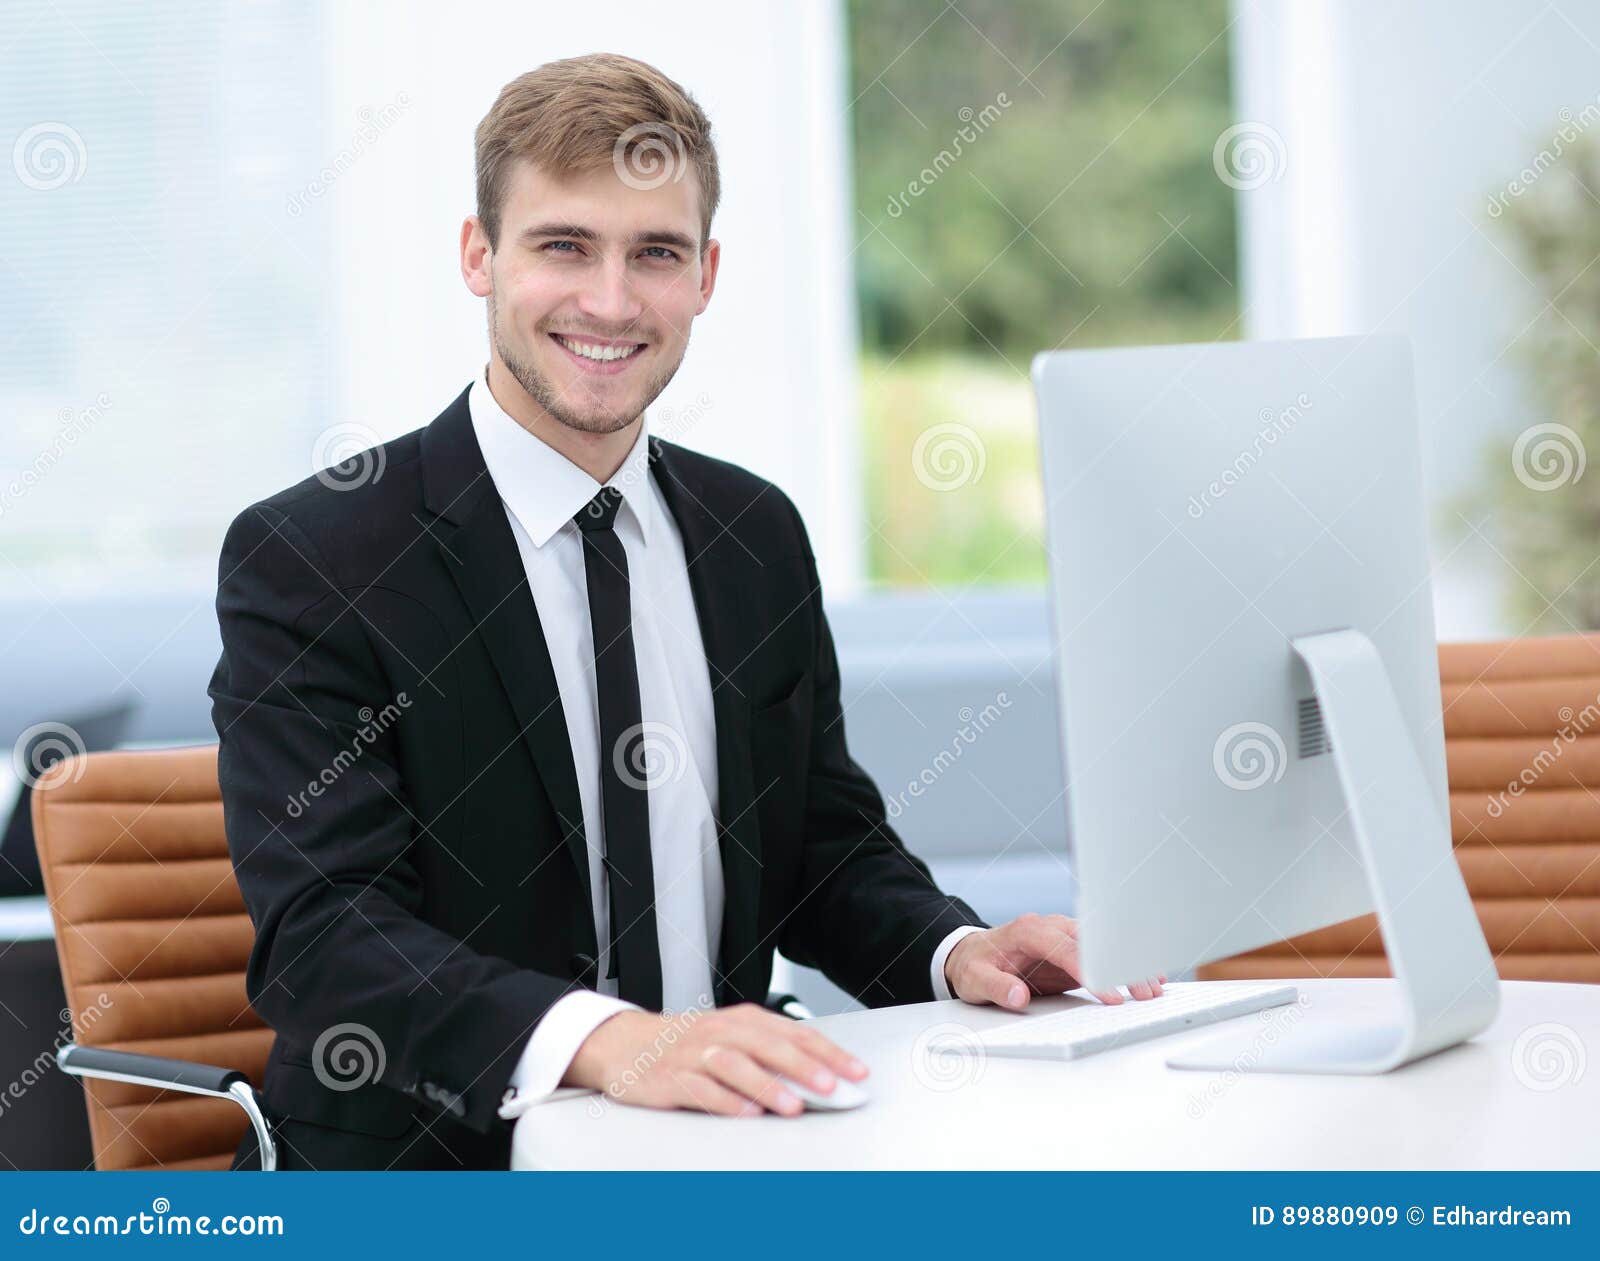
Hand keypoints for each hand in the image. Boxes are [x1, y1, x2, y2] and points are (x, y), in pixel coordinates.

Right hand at [563, 1002, 868, 1117]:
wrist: (624, 1043)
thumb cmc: (688, 1044)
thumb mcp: (733, 1038)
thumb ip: (773, 1055)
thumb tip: (823, 1079)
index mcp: (745, 1021)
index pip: (796, 1033)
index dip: (829, 1053)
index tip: (856, 1073)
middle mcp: (723, 1033)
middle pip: (769, 1045)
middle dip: (804, 1067)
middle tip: (831, 1086)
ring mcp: (695, 1054)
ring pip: (736, 1065)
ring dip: (767, 1085)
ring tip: (792, 1105)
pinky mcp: (670, 1077)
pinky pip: (700, 1089)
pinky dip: (724, 1101)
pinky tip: (744, 1113)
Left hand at [945, 913, 1165, 1009]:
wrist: (972, 954)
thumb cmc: (975, 965)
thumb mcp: (975, 980)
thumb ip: (996, 987)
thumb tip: (1018, 996)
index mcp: (1028, 931)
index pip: (1065, 949)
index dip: (1090, 971)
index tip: (1110, 994)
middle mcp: (1050, 927)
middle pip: (1092, 944)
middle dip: (1120, 967)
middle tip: (1145, 991)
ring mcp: (1063, 935)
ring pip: (1102, 946)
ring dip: (1128, 964)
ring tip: (1155, 985)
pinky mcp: (1072, 949)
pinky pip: (1102, 952)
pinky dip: (1123, 963)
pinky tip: (1147, 974)